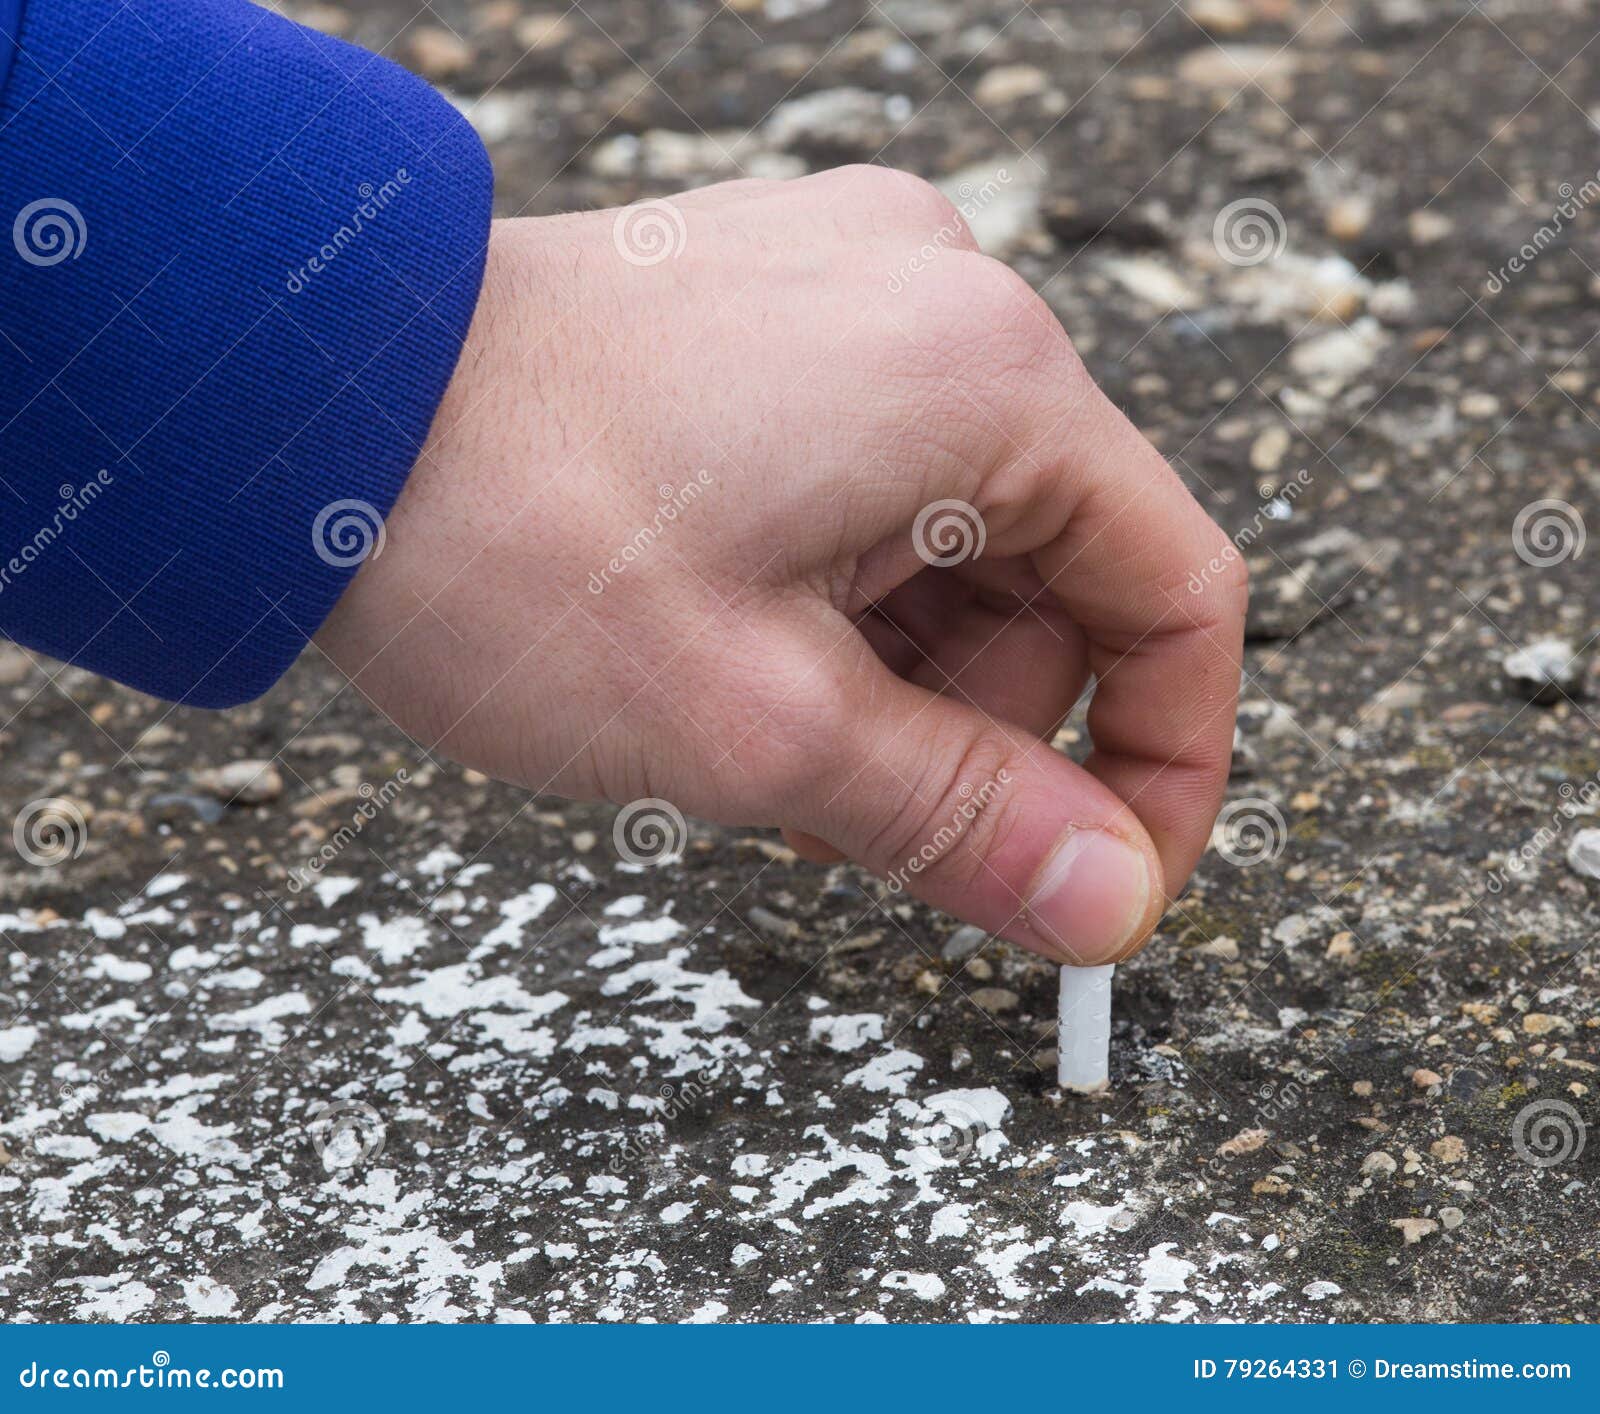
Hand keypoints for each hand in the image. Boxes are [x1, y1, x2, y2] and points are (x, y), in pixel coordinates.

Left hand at [315, 167, 1246, 966]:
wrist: (297, 401)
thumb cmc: (507, 538)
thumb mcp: (760, 724)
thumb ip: (963, 817)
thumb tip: (1108, 902)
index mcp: (983, 379)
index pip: (1178, 593)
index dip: (1165, 761)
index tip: (1106, 876)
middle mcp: (942, 301)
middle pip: (1060, 578)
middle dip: (978, 722)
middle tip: (833, 805)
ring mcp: (854, 289)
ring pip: (961, 539)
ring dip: (892, 665)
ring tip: (748, 717)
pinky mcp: (777, 310)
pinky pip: (878, 481)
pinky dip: (839, 588)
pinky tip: (732, 632)